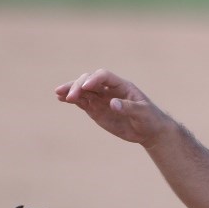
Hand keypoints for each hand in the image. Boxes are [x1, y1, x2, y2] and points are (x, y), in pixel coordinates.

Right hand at [55, 69, 172, 146]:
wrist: (149, 131)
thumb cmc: (150, 119)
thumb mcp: (143, 113)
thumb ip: (128, 108)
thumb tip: (112, 103)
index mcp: (122, 86)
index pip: (104, 76)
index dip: (94, 79)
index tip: (86, 87)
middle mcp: (109, 90)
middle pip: (90, 81)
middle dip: (79, 86)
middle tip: (70, 96)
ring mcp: (101, 99)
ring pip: (83, 90)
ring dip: (71, 90)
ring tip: (58, 94)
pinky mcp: (96, 109)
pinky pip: (82, 102)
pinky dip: (72, 99)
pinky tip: (61, 98)